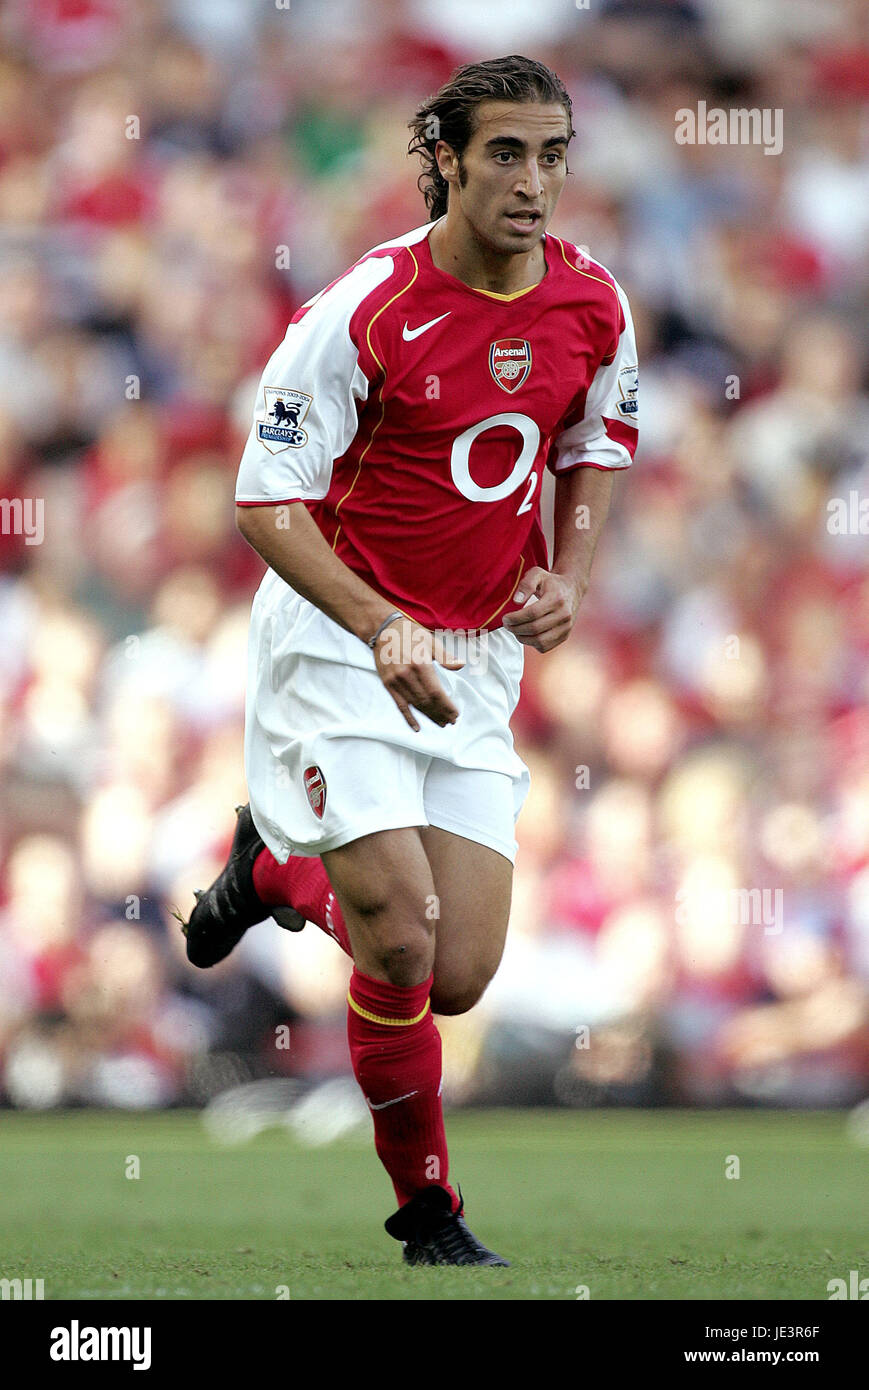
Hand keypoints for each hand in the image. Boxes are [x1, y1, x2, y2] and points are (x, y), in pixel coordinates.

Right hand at [373, 616, 463, 731]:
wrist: (383, 630)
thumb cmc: (410, 633)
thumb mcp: (430, 641)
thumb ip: (445, 656)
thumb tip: (460, 665)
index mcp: (420, 664)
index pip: (436, 692)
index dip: (446, 706)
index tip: (455, 713)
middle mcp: (407, 675)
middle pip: (427, 701)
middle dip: (441, 713)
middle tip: (451, 722)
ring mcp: (396, 681)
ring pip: (415, 705)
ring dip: (429, 717)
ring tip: (441, 723)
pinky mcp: (388, 684)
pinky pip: (400, 705)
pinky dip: (409, 718)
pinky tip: (417, 727)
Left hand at [501, 567, 583, 651]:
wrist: (571, 589)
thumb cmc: (551, 582)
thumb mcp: (537, 574)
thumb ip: (526, 584)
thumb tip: (516, 601)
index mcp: (557, 598)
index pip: (533, 613)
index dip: (515, 618)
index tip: (505, 618)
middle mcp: (564, 615)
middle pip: (535, 629)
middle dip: (515, 629)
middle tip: (507, 624)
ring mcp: (566, 627)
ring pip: (540, 641)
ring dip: (522, 638)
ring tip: (515, 630)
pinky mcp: (564, 636)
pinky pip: (545, 647)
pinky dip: (532, 643)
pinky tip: (526, 634)